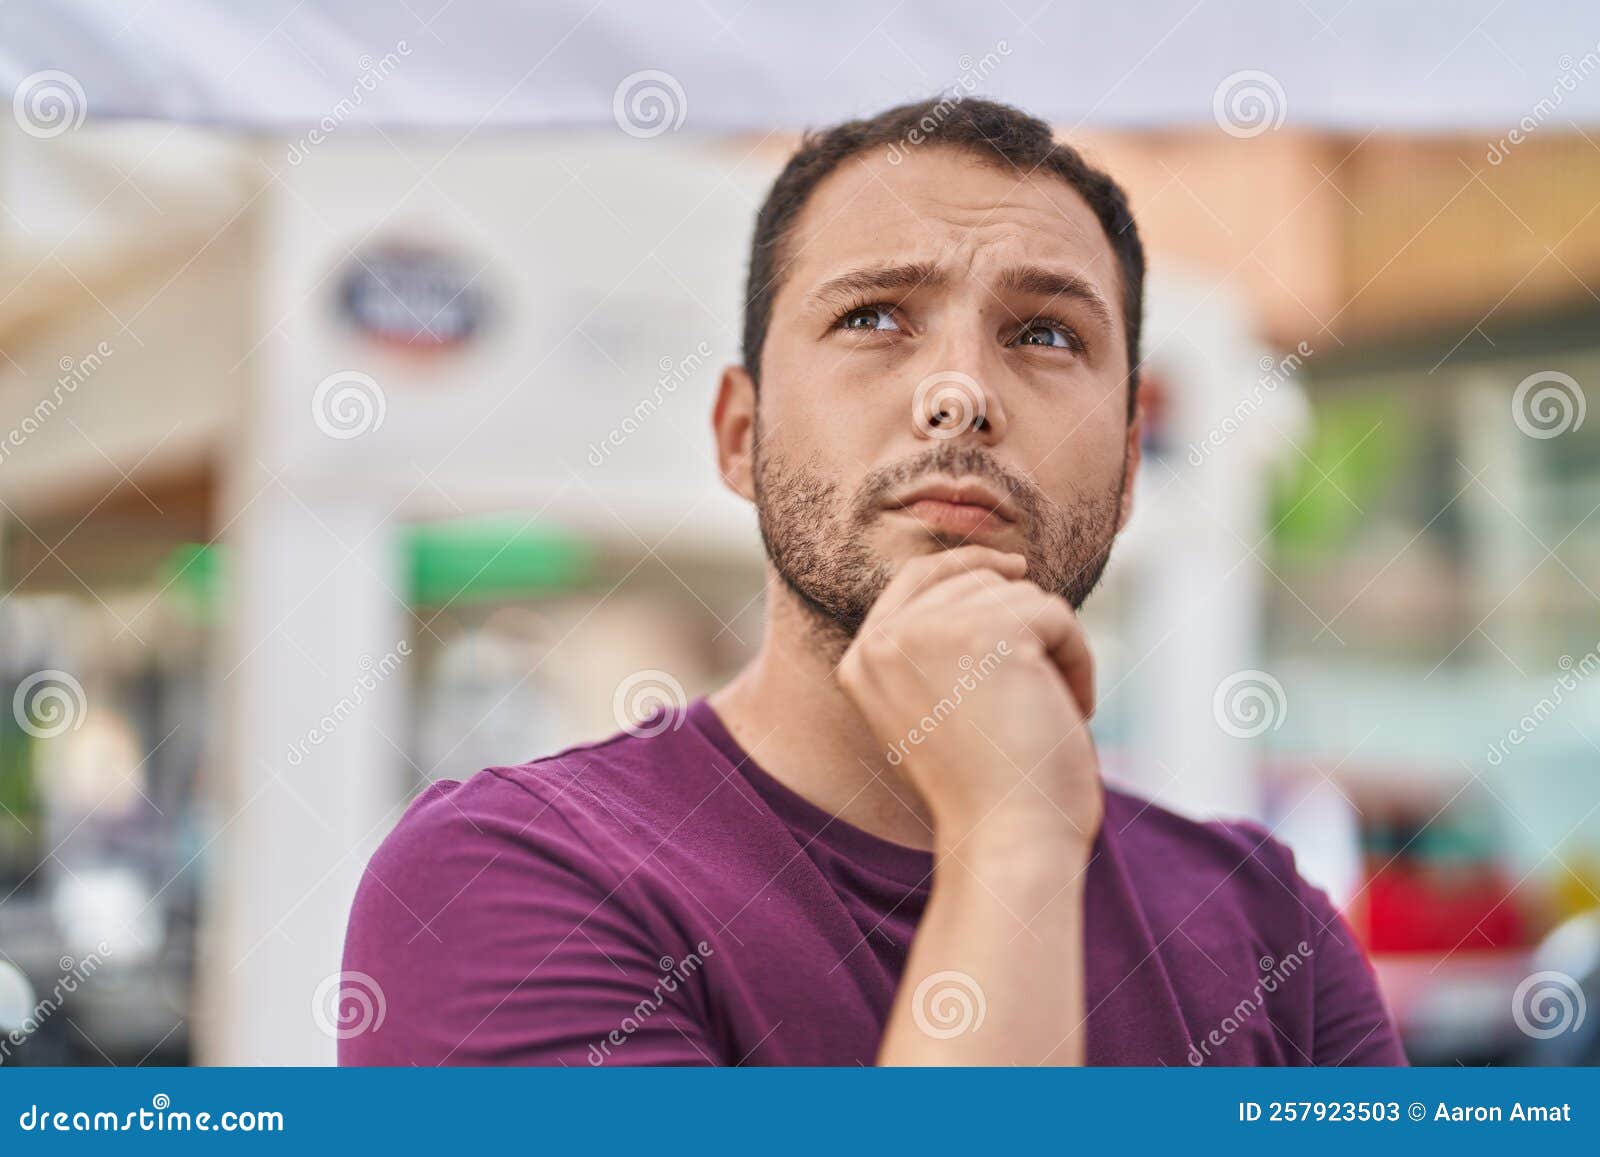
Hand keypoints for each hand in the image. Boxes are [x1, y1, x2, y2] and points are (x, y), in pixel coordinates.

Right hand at [836, 545, 1102, 859]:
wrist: (1008, 840)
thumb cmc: (987, 792)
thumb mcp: (936, 712)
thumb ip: (938, 652)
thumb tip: (994, 577)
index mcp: (862, 661)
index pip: (915, 578)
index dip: (968, 566)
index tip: (1015, 572)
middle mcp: (886, 640)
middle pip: (975, 582)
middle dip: (1024, 626)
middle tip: (1042, 693)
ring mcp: (932, 632)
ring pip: (1020, 597)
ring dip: (1054, 648)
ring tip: (1053, 708)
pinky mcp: (990, 633)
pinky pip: (1056, 616)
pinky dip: (1079, 662)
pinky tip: (1074, 710)